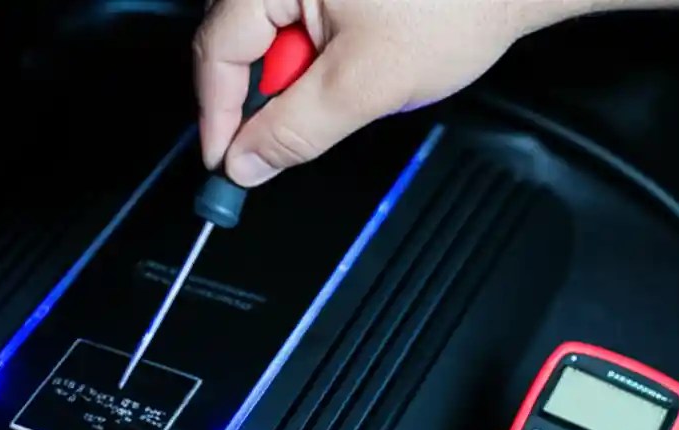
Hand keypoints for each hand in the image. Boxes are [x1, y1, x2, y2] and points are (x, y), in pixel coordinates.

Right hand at [195, 0, 585, 186]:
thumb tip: (245, 163)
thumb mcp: (365, 84)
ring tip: (352, 83)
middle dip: (266, 95)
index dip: (218, 115)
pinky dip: (319, 55)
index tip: (224, 163)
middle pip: (239, 42)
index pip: (218, 51)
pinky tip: (358, 63)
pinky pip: (300, 21)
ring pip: (273, 37)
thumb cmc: (460, 5)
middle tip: (284, 139)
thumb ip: (294, 130)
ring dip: (300, 76)